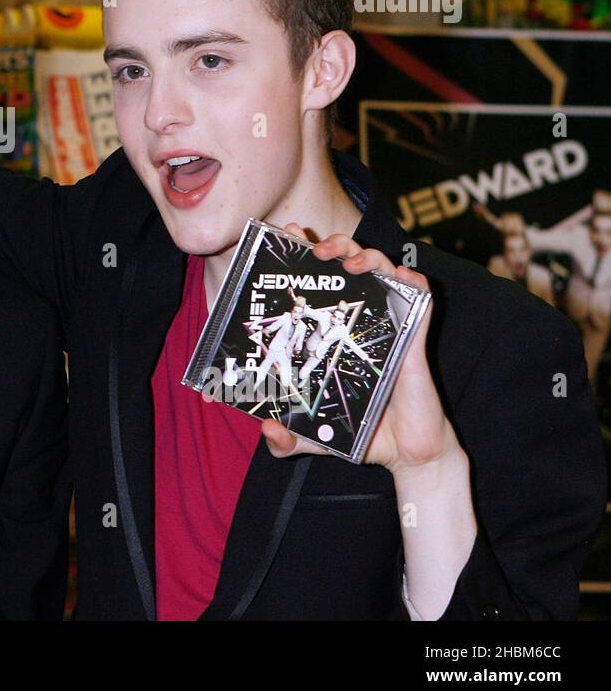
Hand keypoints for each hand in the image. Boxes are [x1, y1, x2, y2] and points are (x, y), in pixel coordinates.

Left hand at [260, 223, 460, 476]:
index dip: (304, 251)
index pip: (319, 279)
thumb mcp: (313, 436)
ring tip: (349, 262)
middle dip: (335, 244)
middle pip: (350, 263)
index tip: (289, 234)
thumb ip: (285, 440)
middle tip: (316, 249)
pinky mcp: (415, 340)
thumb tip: (268, 432)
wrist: (406, 457)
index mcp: (332, 330)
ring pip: (384, 271)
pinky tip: (405, 276)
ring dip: (368, 257)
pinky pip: (421, 301)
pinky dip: (415, 283)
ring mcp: (390, 326)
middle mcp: (360, 320)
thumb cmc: (359, 433)